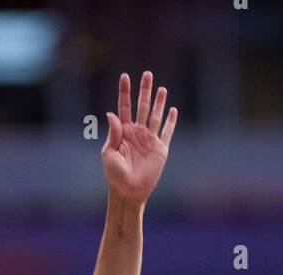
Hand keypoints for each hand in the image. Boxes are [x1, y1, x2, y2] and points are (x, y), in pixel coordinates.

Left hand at [101, 70, 176, 204]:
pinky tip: (173, 110)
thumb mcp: (109, 153)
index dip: (125, 92)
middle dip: (145, 91)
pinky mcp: (160, 150)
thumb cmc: (114, 175)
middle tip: (147, 74)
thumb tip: (112, 114)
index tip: (125, 76)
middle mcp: (137, 132)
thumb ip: (113, 133)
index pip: (124, 107)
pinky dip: (170, 122)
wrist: (128, 192)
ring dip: (159, 102)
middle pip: (142, 107)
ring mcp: (149, 140)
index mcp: (123, 132)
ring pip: (155, 116)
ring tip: (162, 88)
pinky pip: (167, 133)